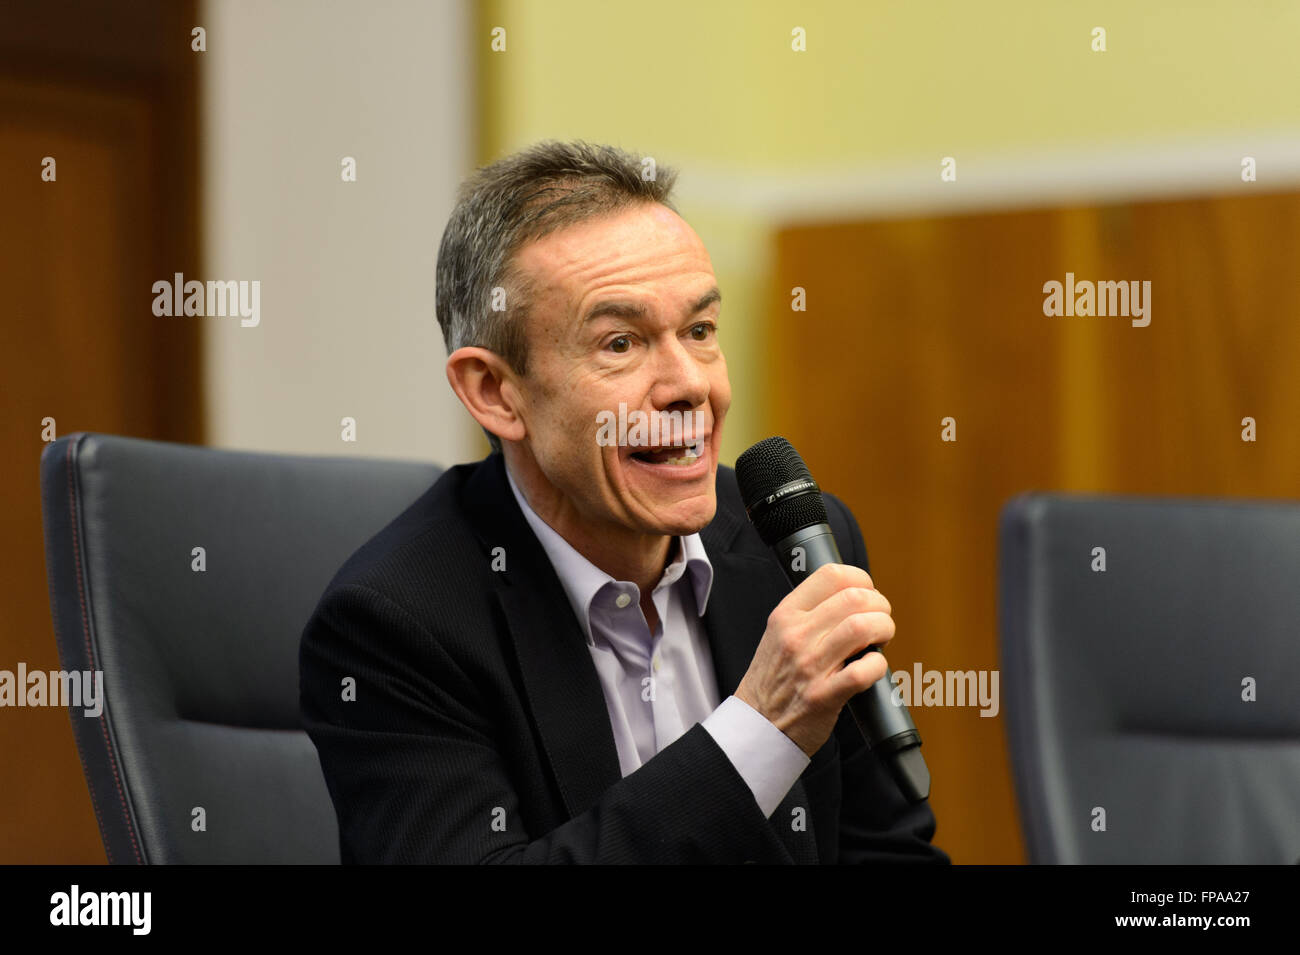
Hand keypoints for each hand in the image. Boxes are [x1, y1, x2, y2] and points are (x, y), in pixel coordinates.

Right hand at [735, 563, 892, 756]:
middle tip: (880, 619)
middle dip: (880, 606)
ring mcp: (810, 666)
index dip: (861, 579)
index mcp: (786, 615)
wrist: (756, 724)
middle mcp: (796, 636)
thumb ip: (808, 613)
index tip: (867, 593)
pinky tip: (873, 667)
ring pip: (862, 628)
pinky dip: (879, 665)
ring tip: (881, 639)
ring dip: (883, 629)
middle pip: (854, 598)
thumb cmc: (773, 679)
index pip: (831, 575)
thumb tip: (852, 598)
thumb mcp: (777, 634)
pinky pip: (864, 671)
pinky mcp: (824, 696)